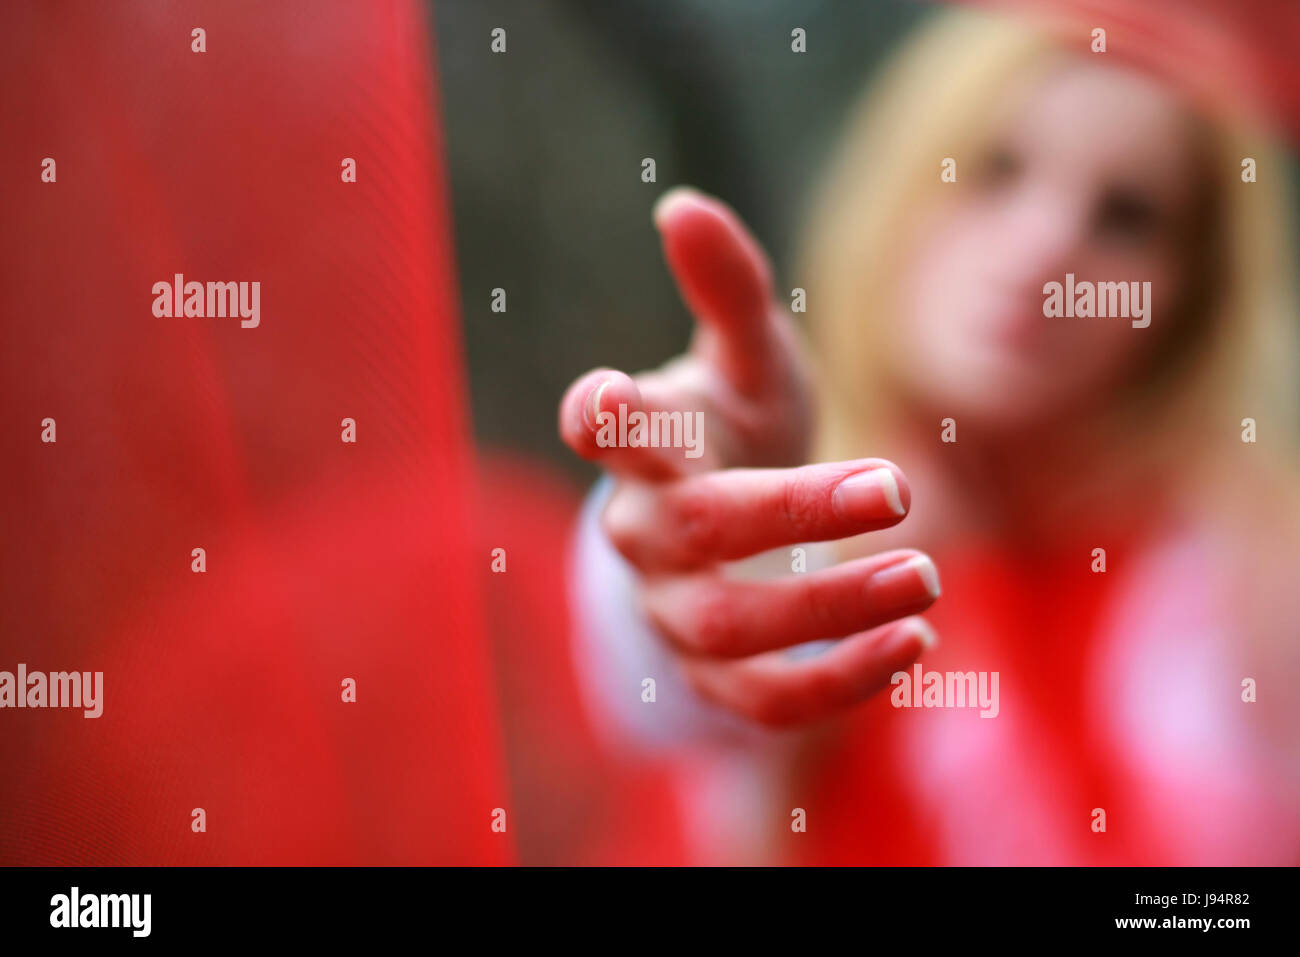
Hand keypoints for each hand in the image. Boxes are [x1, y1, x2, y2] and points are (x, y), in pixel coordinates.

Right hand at [559, 187, 938, 727]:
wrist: (730, 527)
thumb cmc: (737, 425)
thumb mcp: (744, 355)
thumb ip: (726, 287)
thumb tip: (682, 204)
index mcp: (642, 446)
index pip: (601, 430)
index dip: (602, 418)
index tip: (609, 396)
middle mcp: (641, 533)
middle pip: (697, 531)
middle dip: (797, 512)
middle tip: (899, 484)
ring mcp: (672, 612)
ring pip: (732, 628)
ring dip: (832, 609)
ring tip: (927, 578)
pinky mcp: (713, 675)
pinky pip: (764, 701)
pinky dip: (839, 682)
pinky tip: (916, 644)